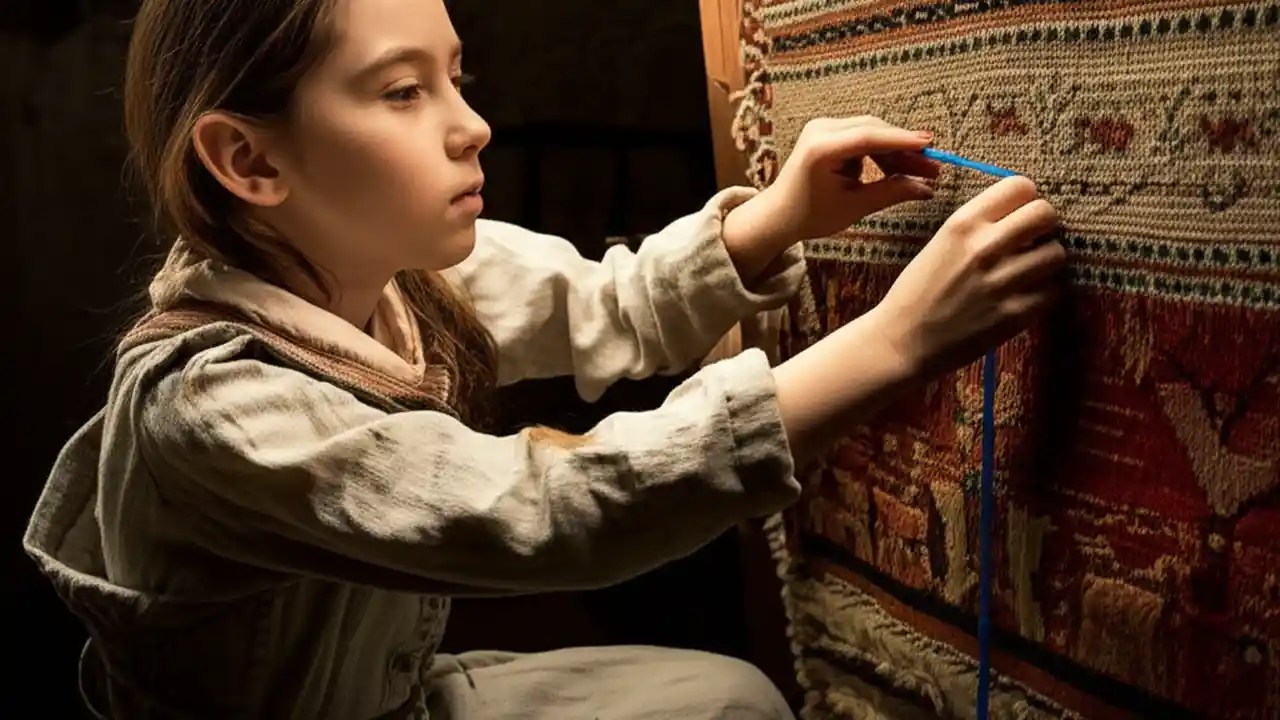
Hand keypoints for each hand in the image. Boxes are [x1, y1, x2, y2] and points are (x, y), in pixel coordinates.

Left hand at [723, 116, 938, 261]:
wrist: (779, 214)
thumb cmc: (811, 214)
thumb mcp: (854, 207)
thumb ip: (890, 193)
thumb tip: (926, 188)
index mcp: (821, 149)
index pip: (869, 137)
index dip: (902, 140)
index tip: (930, 144)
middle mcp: (820, 130)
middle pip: (874, 130)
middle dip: (905, 149)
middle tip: (933, 168)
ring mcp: (823, 128)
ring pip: (871, 132)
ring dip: (895, 151)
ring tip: (921, 173)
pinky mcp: (828, 132)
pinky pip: (862, 137)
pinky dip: (880, 152)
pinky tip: (896, 170)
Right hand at [868, 176, 1065, 375]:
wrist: (903, 342)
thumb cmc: (917, 291)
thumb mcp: (940, 243)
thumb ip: (979, 225)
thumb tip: (1020, 215)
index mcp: (963, 224)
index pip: (1020, 186)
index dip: (1025, 200)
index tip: (1018, 216)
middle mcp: (984, 247)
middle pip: (1046, 214)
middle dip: (1044, 226)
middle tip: (1032, 241)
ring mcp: (1002, 282)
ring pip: (1056, 254)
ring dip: (1046, 261)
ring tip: (1027, 272)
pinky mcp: (1014, 314)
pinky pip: (1052, 291)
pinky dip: (1043, 293)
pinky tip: (1022, 297)